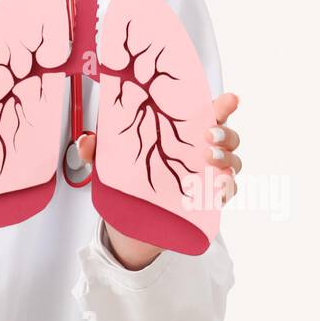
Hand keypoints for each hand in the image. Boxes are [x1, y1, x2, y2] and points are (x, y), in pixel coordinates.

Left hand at [76, 92, 241, 269]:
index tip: (229, 98)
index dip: (222, 104)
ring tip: (210, 160)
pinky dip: (228, 188)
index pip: (206, 113)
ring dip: (227, 158)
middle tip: (207, 137)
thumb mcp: (107, 162)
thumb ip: (96, 150)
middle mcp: (201, 151)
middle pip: (227, 135)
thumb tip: (86, 141)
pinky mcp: (210, 199)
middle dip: (225, 133)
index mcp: (181, 132)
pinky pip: (228, 191)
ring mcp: (209, 175)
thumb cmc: (126, 179)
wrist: (131, 222)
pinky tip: (218, 188)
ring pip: (233, 161)